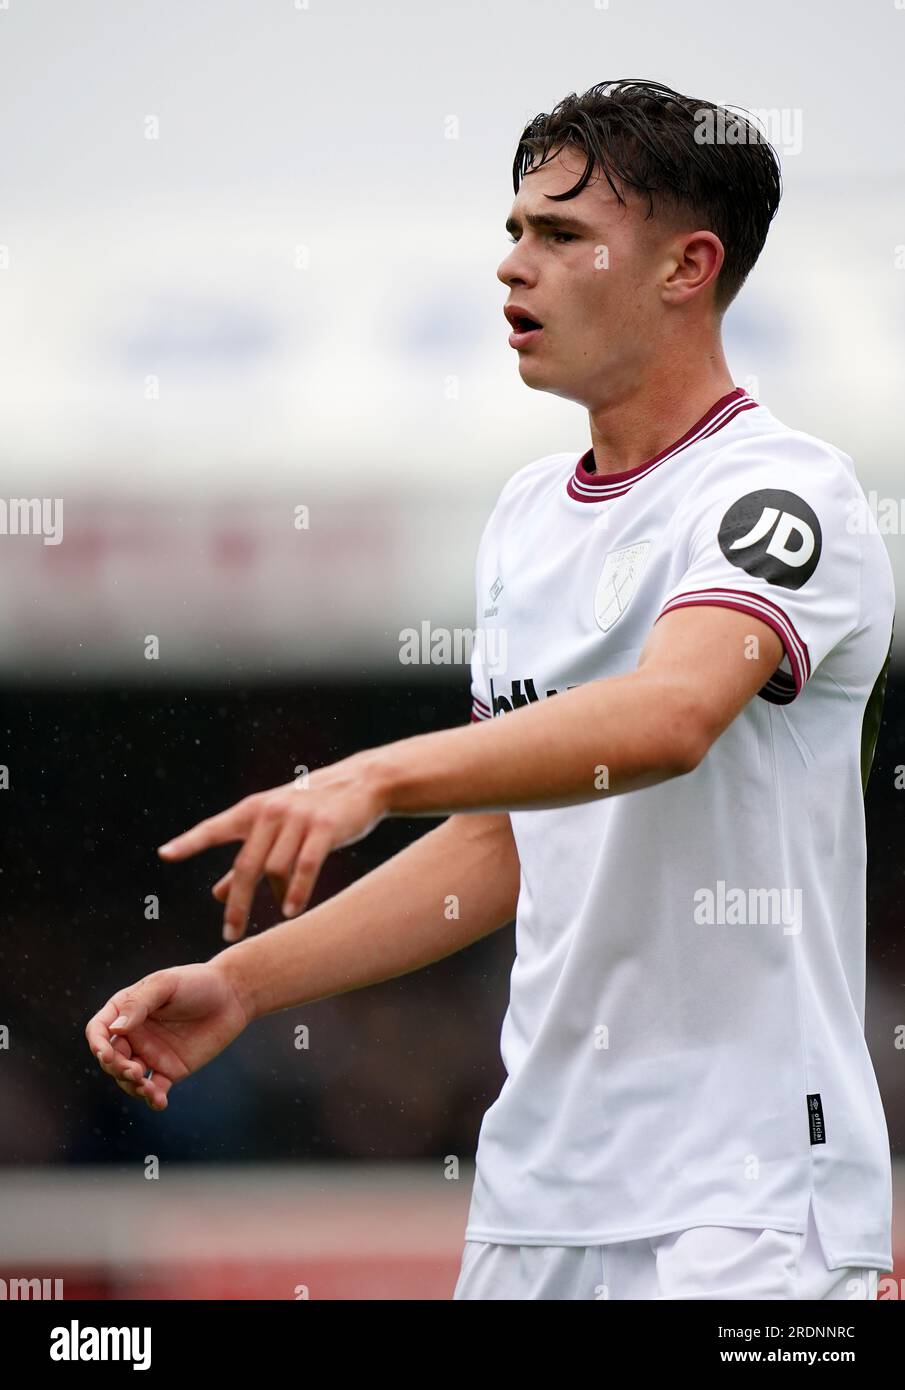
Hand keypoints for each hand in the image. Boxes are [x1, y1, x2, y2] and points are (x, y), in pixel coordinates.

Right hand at [85, 961, 250, 1110]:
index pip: (99, 1030)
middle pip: (111, 1058)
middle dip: (116, 1067)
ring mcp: (150, 1054)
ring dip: (131, 1085)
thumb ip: (139, 1004)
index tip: (105, 1053)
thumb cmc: (197, 982)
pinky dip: (152, 1098)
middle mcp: (134, 1034)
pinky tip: (159, 1101)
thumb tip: (115, 1029)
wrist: (233, 996)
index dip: (97, 1043)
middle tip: (133, 1070)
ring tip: (146, 1086)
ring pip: (128, 1078)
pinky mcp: (169, 1070)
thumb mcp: (166, 985)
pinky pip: (154, 1089)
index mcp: (126, 1010)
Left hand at [157, 753, 388, 940]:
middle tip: (229, 934)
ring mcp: (298, 818)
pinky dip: (297, 891)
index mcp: (253, 809)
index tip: (165, 854)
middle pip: (245, 865)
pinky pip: (305, 867)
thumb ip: (246, 859)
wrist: (361, 784)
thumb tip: (215, 894)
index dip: (190, 841)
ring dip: (276, 895)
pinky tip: (291, 911)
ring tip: (284, 910)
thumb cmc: (312, 810)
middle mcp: (271, 811)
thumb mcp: (275, 830)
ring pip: (275, 869)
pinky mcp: (325, 827)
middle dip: (236, 903)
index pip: (215, 827)